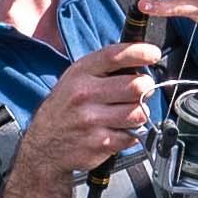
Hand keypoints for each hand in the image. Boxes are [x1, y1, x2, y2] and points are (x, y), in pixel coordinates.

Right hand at [18, 40, 162, 186]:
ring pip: (139, 113)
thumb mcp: (76, 78)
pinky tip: (116, 130)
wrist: (44, 145)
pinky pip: (132, 136)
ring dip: (139, 113)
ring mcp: (92, 120)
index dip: (139, 52)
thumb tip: (140, 62)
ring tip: (126, 113)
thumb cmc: (66, 107)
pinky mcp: (100, 143)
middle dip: (145, 88)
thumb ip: (104, 68)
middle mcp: (85, 95)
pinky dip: (130, 134)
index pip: (115, 56)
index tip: (153, 54)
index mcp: (80, 74)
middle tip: (140, 91)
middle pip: (136, 86)